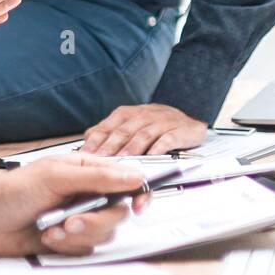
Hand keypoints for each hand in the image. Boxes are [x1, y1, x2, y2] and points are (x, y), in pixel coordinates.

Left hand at [0, 154, 149, 256]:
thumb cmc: (12, 191)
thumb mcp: (56, 177)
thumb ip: (98, 178)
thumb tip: (134, 177)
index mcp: (88, 170)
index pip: (126, 179)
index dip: (138, 193)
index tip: (138, 206)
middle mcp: (87, 193)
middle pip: (118, 211)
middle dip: (95, 220)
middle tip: (71, 221)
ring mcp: (79, 217)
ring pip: (103, 233)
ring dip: (77, 234)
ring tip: (51, 229)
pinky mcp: (69, 239)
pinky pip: (86, 248)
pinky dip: (66, 245)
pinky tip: (46, 237)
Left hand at [82, 104, 207, 155]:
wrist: (189, 122)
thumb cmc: (157, 125)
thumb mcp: (132, 124)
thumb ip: (110, 130)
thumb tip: (88, 137)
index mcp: (129, 114)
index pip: (108, 126)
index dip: (96, 141)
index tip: (85, 155)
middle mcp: (144, 115)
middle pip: (124, 131)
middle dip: (110, 147)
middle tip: (100, 161)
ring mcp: (162, 122)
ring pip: (144, 134)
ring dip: (132, 148)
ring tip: (123, 161)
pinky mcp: (179, 130)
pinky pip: (168, 139)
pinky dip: (159, 147)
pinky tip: (152, 156)